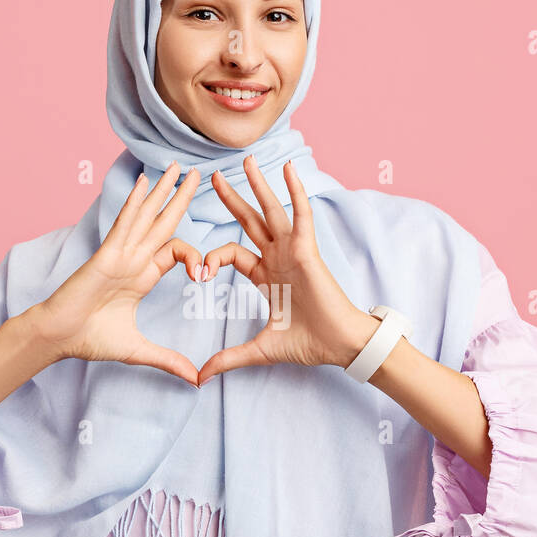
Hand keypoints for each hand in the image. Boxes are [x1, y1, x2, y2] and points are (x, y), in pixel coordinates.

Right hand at [31, 162, 205, 383]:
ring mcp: (120, 254)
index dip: (195, 257)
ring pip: (147, 216)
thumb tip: (195, 380)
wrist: (60, 337)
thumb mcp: (139, 351)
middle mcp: (134, 259)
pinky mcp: (107, 255)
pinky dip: (136, 203)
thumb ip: (169, 360)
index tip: (204, 275)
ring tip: (179, 167)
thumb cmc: (90, 338)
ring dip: (163, 191)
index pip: (175, 251)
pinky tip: (146, 182)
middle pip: (164, 222)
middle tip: (199, 174)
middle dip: (181, 198)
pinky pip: (125, 224)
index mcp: (143, 276)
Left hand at [196, 155, 378, 385]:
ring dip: (259, 185)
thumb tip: (201, 377)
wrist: (339, 346)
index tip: (197, 272)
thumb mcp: (260, 350)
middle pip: (250, 221)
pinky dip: (295, 192)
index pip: (232, 254)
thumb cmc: (310, 343)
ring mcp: (293, 251)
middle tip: (215, 176)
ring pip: (272, 211)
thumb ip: (230, 358)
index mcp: (266, 276)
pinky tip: (289, 170)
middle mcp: (278, 258)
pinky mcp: (309, 250)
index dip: (211, 257)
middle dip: (232, 198)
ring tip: (247, 160)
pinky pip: (301, 214)